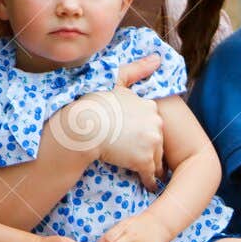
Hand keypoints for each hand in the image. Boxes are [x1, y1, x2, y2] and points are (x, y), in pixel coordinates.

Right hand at [62, 56, 164, 189]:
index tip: (140, 141)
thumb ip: (137, 70)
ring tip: (147, 174)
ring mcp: (151, 142)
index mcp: (151, 106)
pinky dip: (149, 180)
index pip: (153, 126)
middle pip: (157, 143)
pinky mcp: (144, 160)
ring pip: (156, 159)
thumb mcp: (116, 81)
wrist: (83, 127)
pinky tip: (146, 184)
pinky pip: (150, 174)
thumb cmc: (94, 103)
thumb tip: (157, 58)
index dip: (146, 135)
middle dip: (151, 151)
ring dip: (152, 167)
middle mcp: (156, 123)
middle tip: (144, 160)